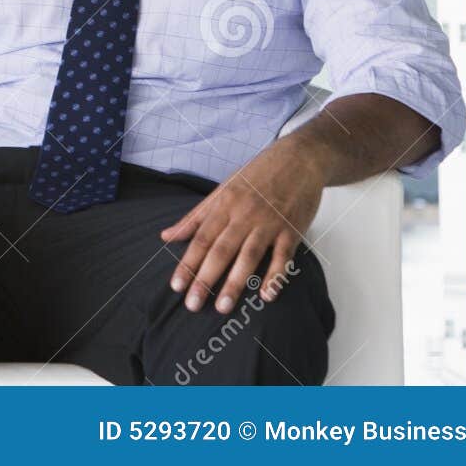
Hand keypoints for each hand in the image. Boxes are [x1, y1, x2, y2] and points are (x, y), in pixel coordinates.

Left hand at [160, 139, 325, 314]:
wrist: (299, 158)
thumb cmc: (257, 175)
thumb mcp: (222, 189)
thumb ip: (195, 216)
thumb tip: (167, 236)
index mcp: (224, 204)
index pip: (200, 238)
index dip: (187, 263)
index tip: (176, 286)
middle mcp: (244, 215)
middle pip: (221, 250)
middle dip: (205, 279)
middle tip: (192, 305)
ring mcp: (269, 223)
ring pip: (249, 256)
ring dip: (236, 283)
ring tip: (222, 307)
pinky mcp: (292, 229)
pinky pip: (283, 256)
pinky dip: (276, 276)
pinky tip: (267, 295)